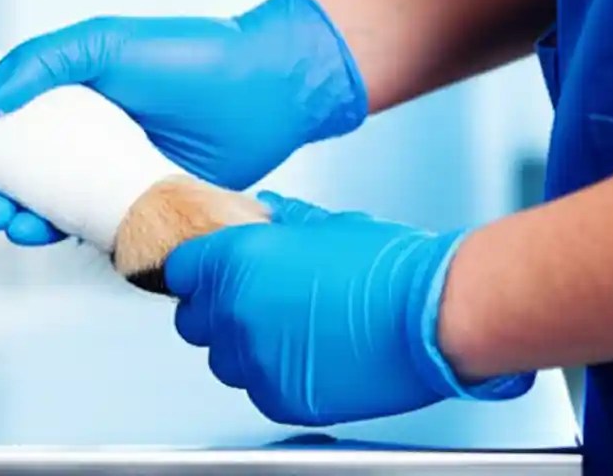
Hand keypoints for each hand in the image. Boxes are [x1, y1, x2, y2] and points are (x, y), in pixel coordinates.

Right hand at [0, 0, 368, 245]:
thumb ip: (35, 65)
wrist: (263, 91)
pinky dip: (55, 235)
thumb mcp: (102, 45)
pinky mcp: (131, 211)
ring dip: (11, 219)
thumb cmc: (185, 56)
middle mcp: (73, 142)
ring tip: (5, 217)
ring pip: (37, 209)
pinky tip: (45, 230)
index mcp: (55, 100)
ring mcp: (99, 179)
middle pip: (2, 177)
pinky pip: (81, 231)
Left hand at [164, 192, 534, 426]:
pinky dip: (277, 380)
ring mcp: (254, 358)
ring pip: (224, 361)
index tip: (214, 278)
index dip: (200, 274)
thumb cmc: (389, 267)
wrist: (432, 314)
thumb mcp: (326, 225)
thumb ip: (283, 223)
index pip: (181, 271)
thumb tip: (268, 214)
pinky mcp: (281, 398)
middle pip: (194, 320)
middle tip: (256, 307)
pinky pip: (259, 390)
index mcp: (236, 260)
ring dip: (244, 350)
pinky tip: (311, 361)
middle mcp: (234, 310)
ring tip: (290, 336)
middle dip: (217, 314)